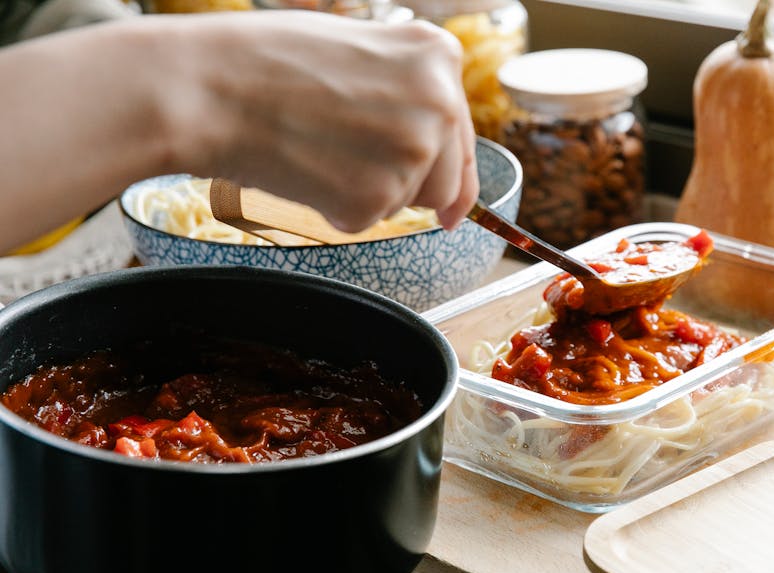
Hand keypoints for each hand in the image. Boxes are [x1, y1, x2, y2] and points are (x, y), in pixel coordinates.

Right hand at [170, 11, 478, 230]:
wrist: (208, 87)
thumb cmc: (267, 61)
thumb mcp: (359, 49)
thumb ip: (406, 89)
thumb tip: (439, 146)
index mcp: (439, 57)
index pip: (462, 135)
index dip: (451, 172)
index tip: (452, 206)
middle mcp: (440, 103)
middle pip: (445, 180)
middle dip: (406, 184)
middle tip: (342, 156)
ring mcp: (414, 151)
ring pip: (409, 202)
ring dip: (370, 191)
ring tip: (317, 147)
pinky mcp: (379, 196)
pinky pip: (367, 219)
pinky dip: (336, 207)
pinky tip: (305, 167)